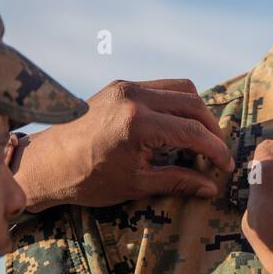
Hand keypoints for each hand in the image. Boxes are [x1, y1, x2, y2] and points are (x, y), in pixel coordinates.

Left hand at [12, 78, 233, 211]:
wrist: (46, 163)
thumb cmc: (87, 179)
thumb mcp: (137, 184)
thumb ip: (179, 181)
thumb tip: (211, 187)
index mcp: (137, 123)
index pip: (192, 131)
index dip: (215, 150)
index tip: (226, 166)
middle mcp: (134, 97)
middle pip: (193, 103)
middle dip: (211, 129)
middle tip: (217, 153)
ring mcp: (126, 87)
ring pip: (180, 88)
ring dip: (197, 112)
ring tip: (201, 139)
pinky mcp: (120, 86)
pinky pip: (161, 87)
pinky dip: (176, 104)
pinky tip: (177, 127)